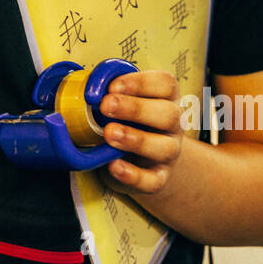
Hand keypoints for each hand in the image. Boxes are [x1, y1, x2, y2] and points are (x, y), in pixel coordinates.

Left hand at [98, 69, 183, 195]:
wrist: (139, 160)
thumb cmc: (126, 121)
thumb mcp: (119, 101)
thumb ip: (107, 92)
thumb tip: (89, 90)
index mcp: (165, 98)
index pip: (166, 84)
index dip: (141, 83)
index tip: (113, 86)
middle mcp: (173, 124)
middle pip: (168, 114)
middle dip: (136, 108)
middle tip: (106, 106)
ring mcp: (169, 152)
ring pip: (165, 147)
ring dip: (136, 139)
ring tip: (109, 134)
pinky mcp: (159, 177)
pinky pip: (153, 180)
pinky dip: (134, 175)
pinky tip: (114, 165)